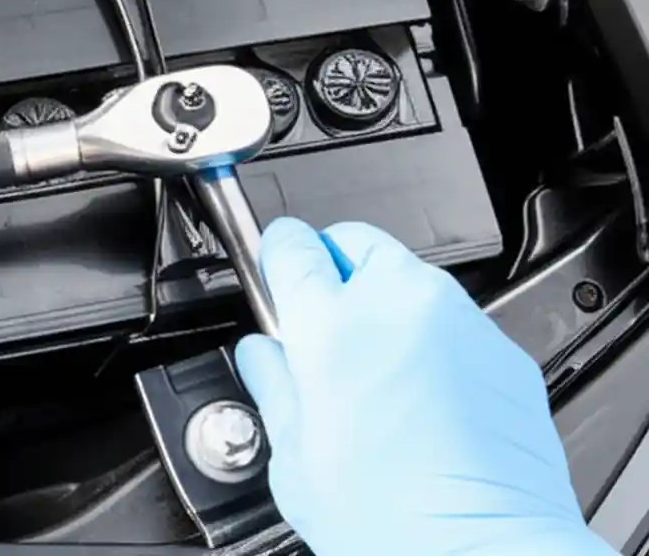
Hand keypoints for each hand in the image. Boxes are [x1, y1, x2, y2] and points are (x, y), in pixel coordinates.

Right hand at [236, 218, 614, 555]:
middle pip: (354, 241)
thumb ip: (274, 385)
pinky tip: (421, 396)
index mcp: (331, 325)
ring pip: (408, 278)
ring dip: (385, 305)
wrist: (484, 554)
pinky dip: (432, 340)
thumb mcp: (294, 456)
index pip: (292, 243)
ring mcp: (458, 322)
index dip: (277, 256)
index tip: (276, 273)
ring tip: (375, 371)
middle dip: (332, 271)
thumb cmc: (394, 520)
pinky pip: (454, 321)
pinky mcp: (502, 351)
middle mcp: (399, 305)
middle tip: (321, 327)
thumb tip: (264, 356)